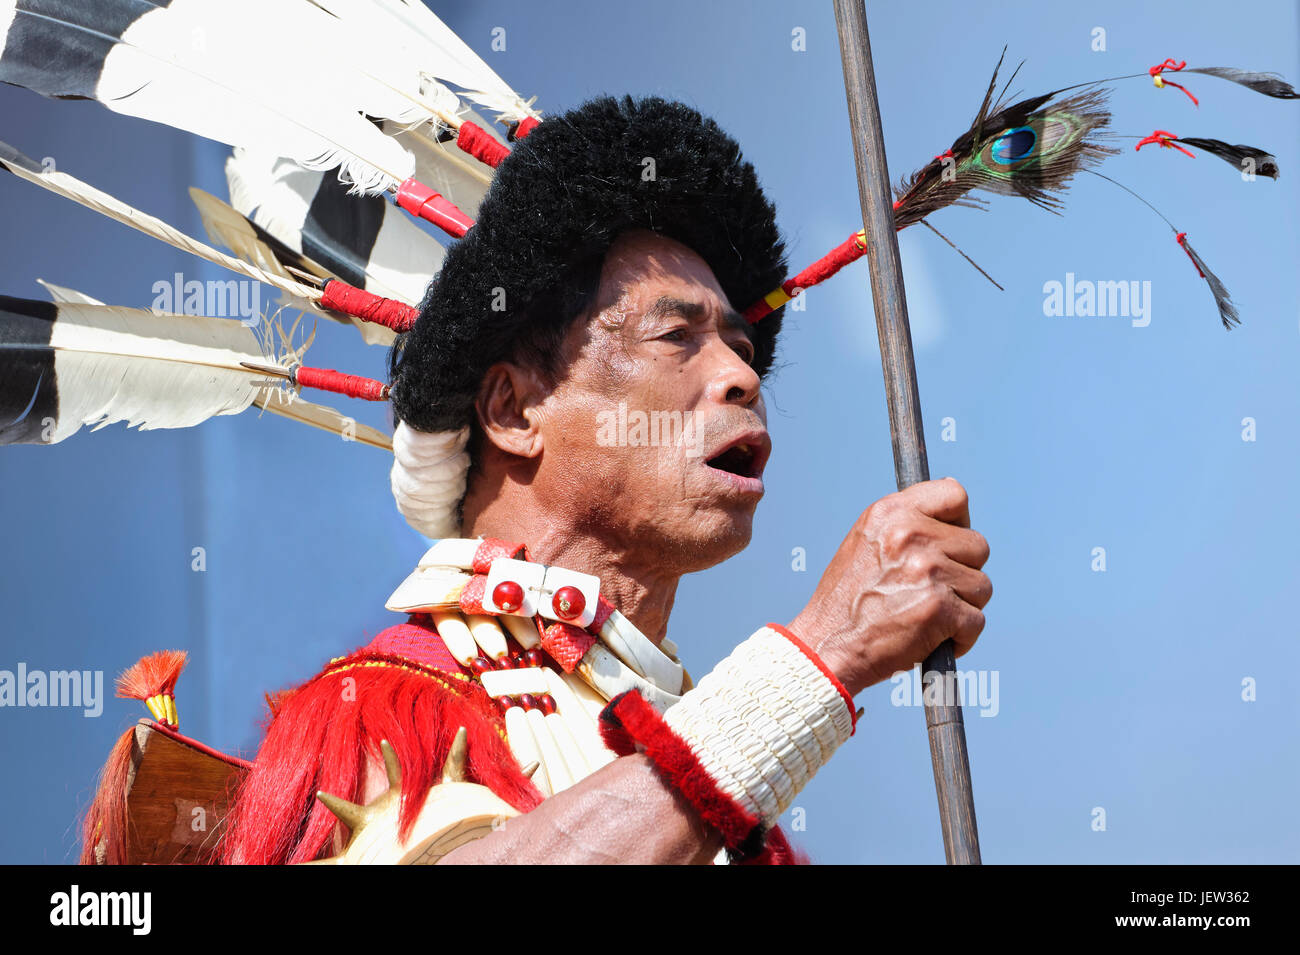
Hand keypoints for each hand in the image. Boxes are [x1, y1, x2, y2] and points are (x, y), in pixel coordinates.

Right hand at [787, 477, 990, 697]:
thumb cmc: (847, 600)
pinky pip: (976, 621)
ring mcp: (928, 571)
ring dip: (963, 606)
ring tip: (926, 615)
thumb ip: (907, 518)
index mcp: (891, 513)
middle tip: (930, 591)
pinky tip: (933, 639)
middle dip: (962, 572)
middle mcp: (910, 535)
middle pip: (978, 547)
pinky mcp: (940, 609)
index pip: (955, 496)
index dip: (960, 523)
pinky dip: (961, 637)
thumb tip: (954, 490)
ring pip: (981, 586)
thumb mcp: (866, 540)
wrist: (827, 646)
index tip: (950, 543)